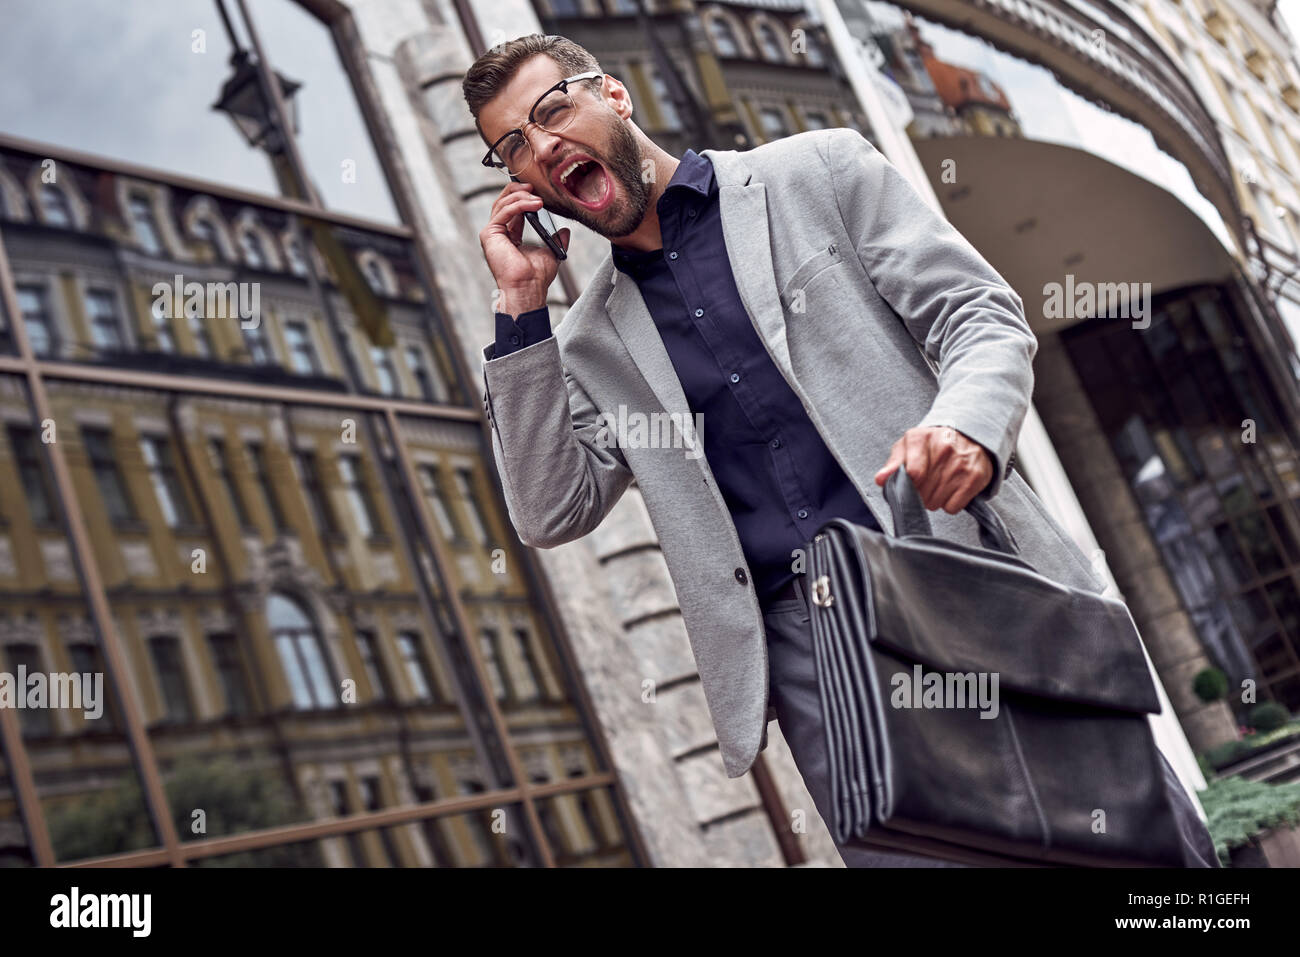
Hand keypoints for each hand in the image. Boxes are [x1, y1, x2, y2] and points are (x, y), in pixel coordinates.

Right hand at [479, 180, 569, 311]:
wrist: (528, 289)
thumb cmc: (536, 278)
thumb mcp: (550, 252)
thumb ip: (556, 239)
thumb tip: (564, 231)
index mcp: (509, 236)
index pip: (513, 209)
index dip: (524, 197)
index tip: (539, 193)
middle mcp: (498, 234)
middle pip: (503, 201)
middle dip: (518, 190)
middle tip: (534, 186)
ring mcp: (492, 234)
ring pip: (502, 203)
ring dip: (521, 196)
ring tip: (538, 198)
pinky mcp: (489, 234)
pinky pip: (504, 211)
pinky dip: (519, 204)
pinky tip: (534, 204)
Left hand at [873, 425, 992, 512]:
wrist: (970, 437)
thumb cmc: (932, 445)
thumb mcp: (907, 447)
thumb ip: (892, 464)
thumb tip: (880, 480)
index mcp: (921, 438)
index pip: (912, 474)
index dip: (909, 484)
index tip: (912, 481)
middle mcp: (943, 449)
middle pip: (921, 493)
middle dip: (920, 493)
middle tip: (927, 481)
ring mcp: (961, 464)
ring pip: (935, 503)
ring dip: (934, 498)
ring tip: (940, 483)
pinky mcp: (976, 478)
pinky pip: (952, 508)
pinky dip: (950, 503)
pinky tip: (952, 488)